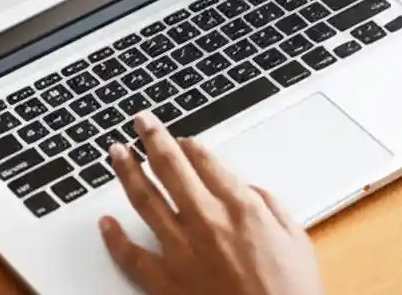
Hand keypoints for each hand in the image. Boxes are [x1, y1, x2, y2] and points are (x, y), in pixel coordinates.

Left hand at [99, 112, 324, 294]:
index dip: (189, 145)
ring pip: (145, 201)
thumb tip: (249, 191)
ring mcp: (181, 251)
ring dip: (128, 172)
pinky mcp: (165, 282)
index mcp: (240, 207)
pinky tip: (105, 222)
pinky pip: (131, 255)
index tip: (181, 138)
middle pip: (171, 168)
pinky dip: (114, 237)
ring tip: (116, 153)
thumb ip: (270, 206)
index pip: (206, 162)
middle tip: (141, 122)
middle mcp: (206, 221)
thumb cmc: (290, 292)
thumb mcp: (296, 239)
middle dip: (153, 139)